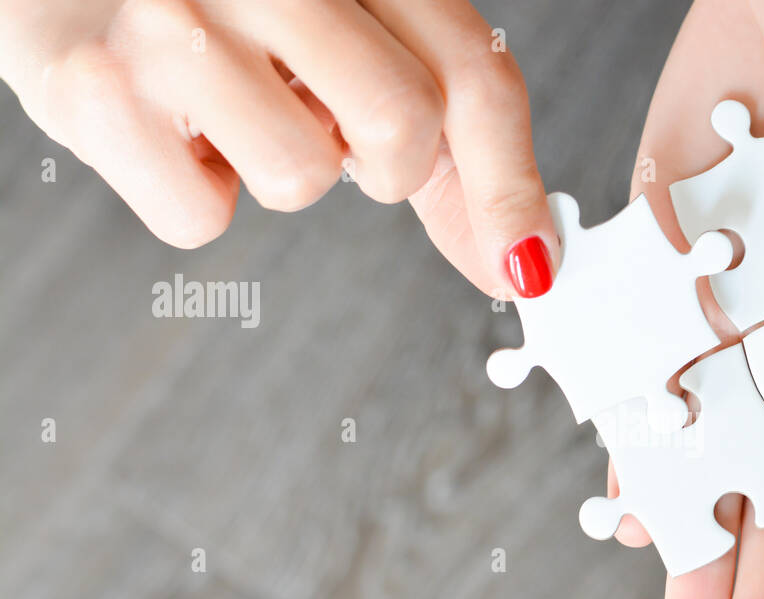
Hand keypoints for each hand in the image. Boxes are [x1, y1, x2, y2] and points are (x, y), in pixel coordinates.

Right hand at [0, 0, 555, 296]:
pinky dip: (191, 193)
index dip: (509, 185)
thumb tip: (517, 261)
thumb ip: (440, 131)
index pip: (470, 70)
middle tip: (320, 117)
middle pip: (403, 128)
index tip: (528, 267)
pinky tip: (166, 124)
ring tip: (227, 101)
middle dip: (382, 162)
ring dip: (277, 167)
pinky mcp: (94, 83)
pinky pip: (201, 219)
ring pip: (302, 181)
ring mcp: (176, 16)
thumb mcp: (342, 26)